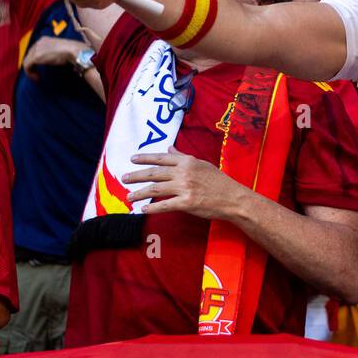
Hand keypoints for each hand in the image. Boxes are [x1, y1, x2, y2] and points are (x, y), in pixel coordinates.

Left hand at [21, 35, 81, 78]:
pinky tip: (37, 78)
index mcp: (44, 39)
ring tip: (37, 77)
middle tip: (38, 74)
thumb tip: (53, 60)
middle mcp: (38, 42)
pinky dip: (30, 73)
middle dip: (33, 65)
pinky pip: (27, 66)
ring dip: (31, 70)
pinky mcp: (35, 57)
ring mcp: (36, 49)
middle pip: (29, 55)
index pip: (35, 50)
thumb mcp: (60, 50)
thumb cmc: (71, 51)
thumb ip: (53, 52)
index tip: (41, 68)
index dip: (36, 60)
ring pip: (27, 61)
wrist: (73, 50)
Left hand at [123, 150, 245, 219]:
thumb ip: (183, 157)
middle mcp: (184, 173)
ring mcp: (185, 188)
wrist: (233, 198)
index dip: (145, 158)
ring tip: (129, 196)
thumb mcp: (201, 164)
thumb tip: (169, 148)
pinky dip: (152, 207)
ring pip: (156, 189)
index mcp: (187, 162)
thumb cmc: (218, 182)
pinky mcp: (186, 203)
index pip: (161, 158)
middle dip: (136, 175)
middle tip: (124, 178)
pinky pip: (165, 205)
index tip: (132, 159)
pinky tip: (143, 209)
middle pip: (154, 173)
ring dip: (140, 193)